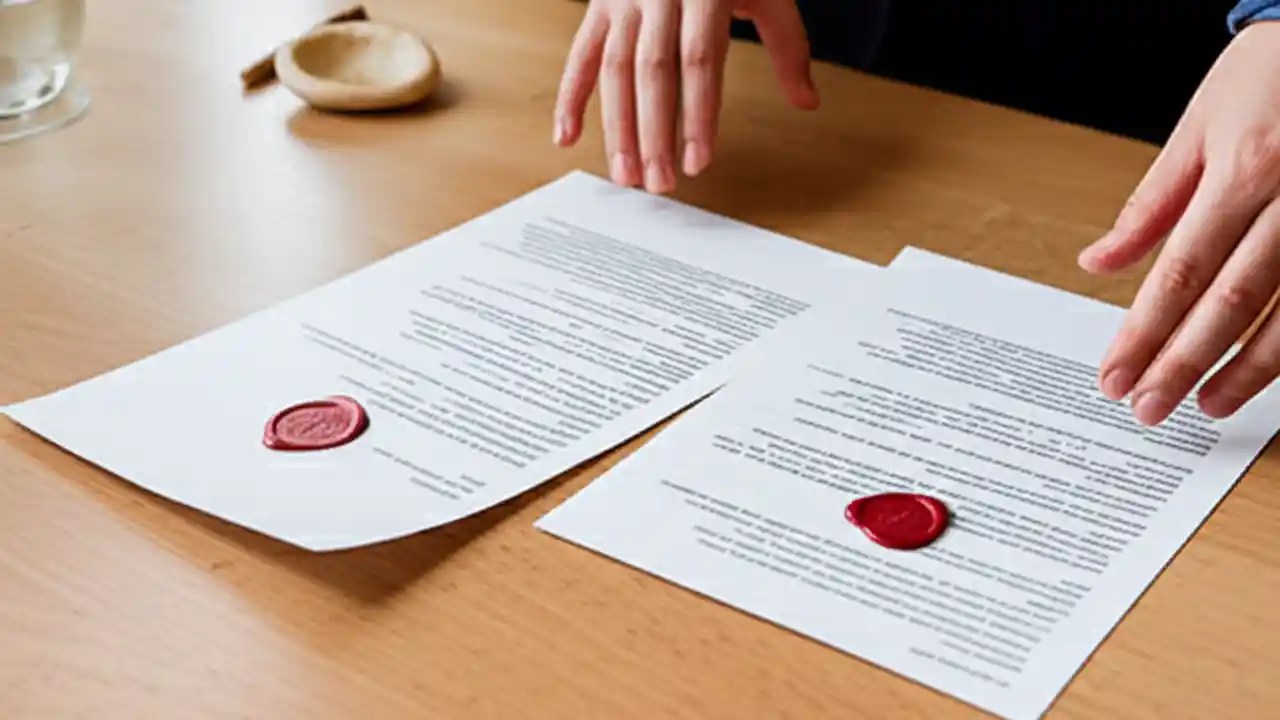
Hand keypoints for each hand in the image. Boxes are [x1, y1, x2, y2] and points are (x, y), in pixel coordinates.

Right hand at [552, 0, 818, 192]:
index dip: (698, 114)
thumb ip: (787, 45)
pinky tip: (567, 137)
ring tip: (625, 175)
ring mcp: (623, 0)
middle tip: (659, 182)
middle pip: (652, 72)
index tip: (699, 160)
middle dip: (653, 133)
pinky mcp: (598, 6)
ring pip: (614, 70)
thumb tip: (807, 101)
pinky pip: (580, 56)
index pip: (699, 60)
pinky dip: (570, 97)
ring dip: (616, 128)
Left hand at [1079, 21, 1279, 425]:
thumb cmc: (1273, 71)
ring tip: (1208, 406)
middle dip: (1185, 362)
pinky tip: (1271, 371)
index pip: (1180, 272)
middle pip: (1232, 300)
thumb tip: (1097, 263)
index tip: (1113, 375)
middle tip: (1147, 408)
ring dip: (1249, 369)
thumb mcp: (1201, 124)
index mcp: (1245, 169)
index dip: (1143, 332)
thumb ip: (1152, 204)